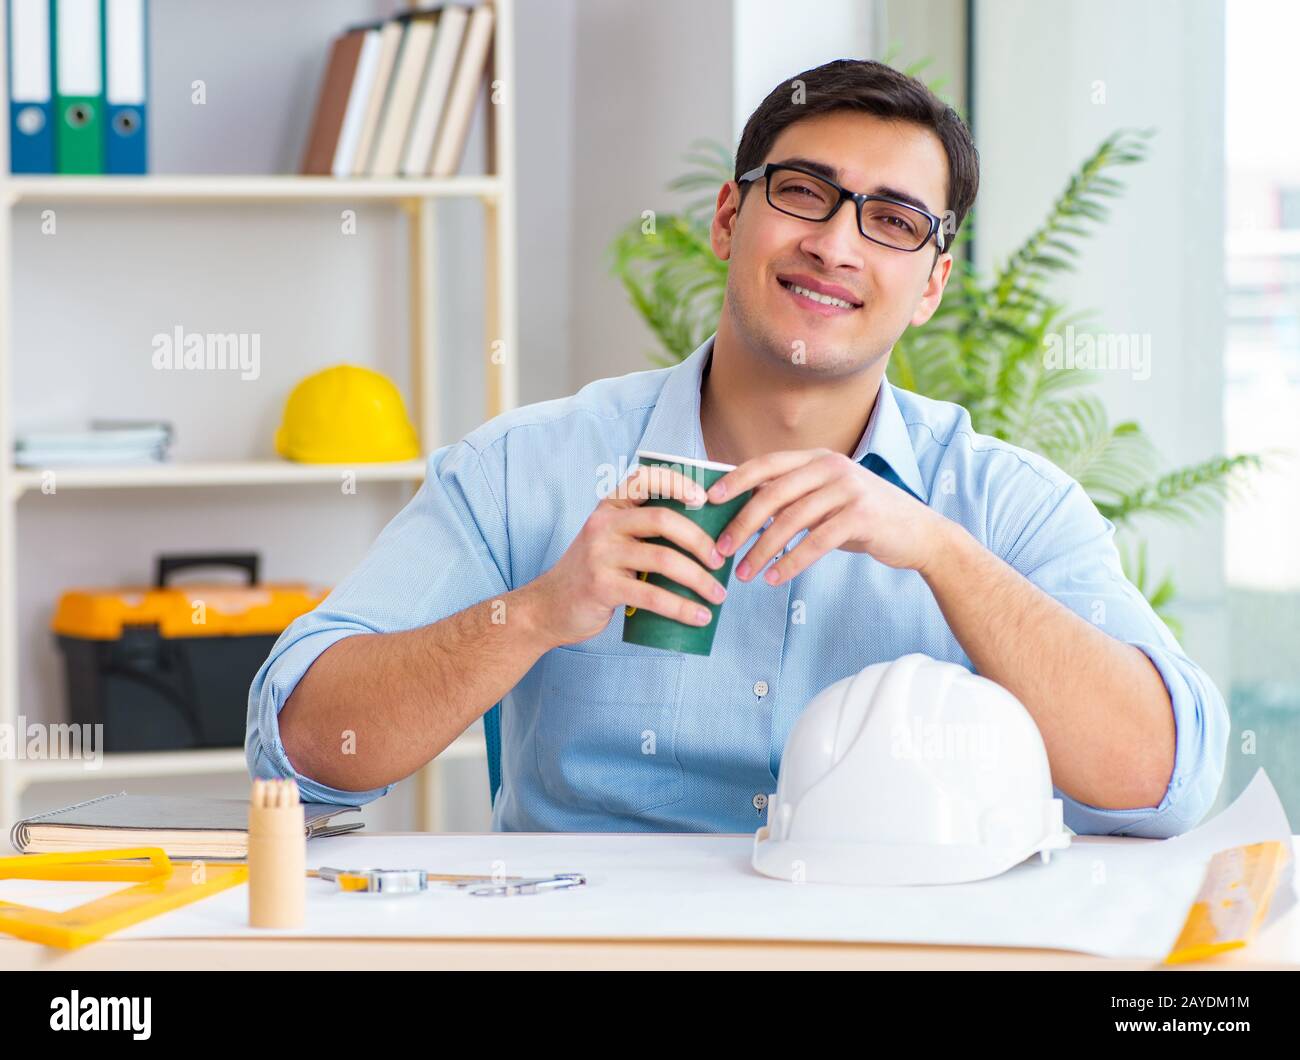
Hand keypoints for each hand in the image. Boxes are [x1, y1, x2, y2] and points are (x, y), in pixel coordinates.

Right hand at [528, 463, 729, 645]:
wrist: (548, 606)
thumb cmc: (593, 573)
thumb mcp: (609, 541)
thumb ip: (640, 531)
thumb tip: (704, 537)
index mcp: (609, 508)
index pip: (644, 479)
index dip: (677, 482)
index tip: (704, 499)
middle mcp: (603, 525)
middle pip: (663, 520)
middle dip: (700, 540)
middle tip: (720, 561)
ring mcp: (601, 555)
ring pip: (663, 559)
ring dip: (699, 579)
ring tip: (718, 594)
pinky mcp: (602, 586)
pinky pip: (652, 595)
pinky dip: (682, 608)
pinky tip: (700, 617)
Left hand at [705, 449, 948, 583]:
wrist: (919, 534)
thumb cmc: (862, 519)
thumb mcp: (826, 500)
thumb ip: (793, 499)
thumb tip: (744, 510)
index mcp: (817, 458)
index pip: (767, 463)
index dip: (734, 480)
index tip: (708, 500)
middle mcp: (831, 466)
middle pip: (773, 493)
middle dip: (741, 523)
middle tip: (720, 549)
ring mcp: (848, 489)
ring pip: (791, 520)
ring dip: (762, 550)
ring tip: (744, 573)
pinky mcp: (862, 515)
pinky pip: (816, 541)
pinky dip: (791, 561)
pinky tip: (776, 578)